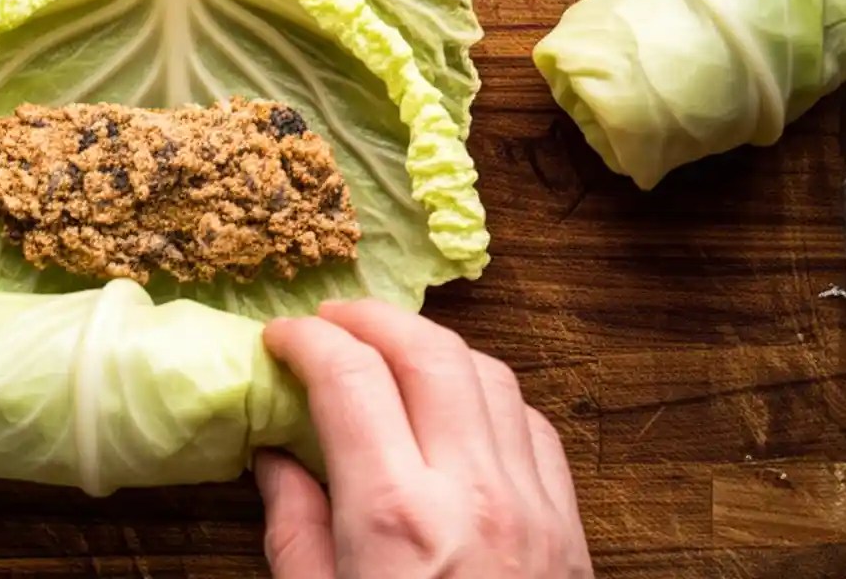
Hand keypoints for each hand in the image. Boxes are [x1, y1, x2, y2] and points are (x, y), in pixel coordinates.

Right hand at [255, 301, 592, 577]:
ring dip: (432, 346)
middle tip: (329, 321)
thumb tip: (276, 457)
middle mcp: (470, 492)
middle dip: (370, 318)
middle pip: (427, 351)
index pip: (348, 377)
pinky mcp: (569, 526)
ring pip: (489, 373)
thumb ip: (294, 529)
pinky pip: (532, 424)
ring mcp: (531, 505)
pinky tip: (455, 410)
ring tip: (388, 353)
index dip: (306, 339)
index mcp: (394, 518)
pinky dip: (487, 394)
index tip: (278, 338)